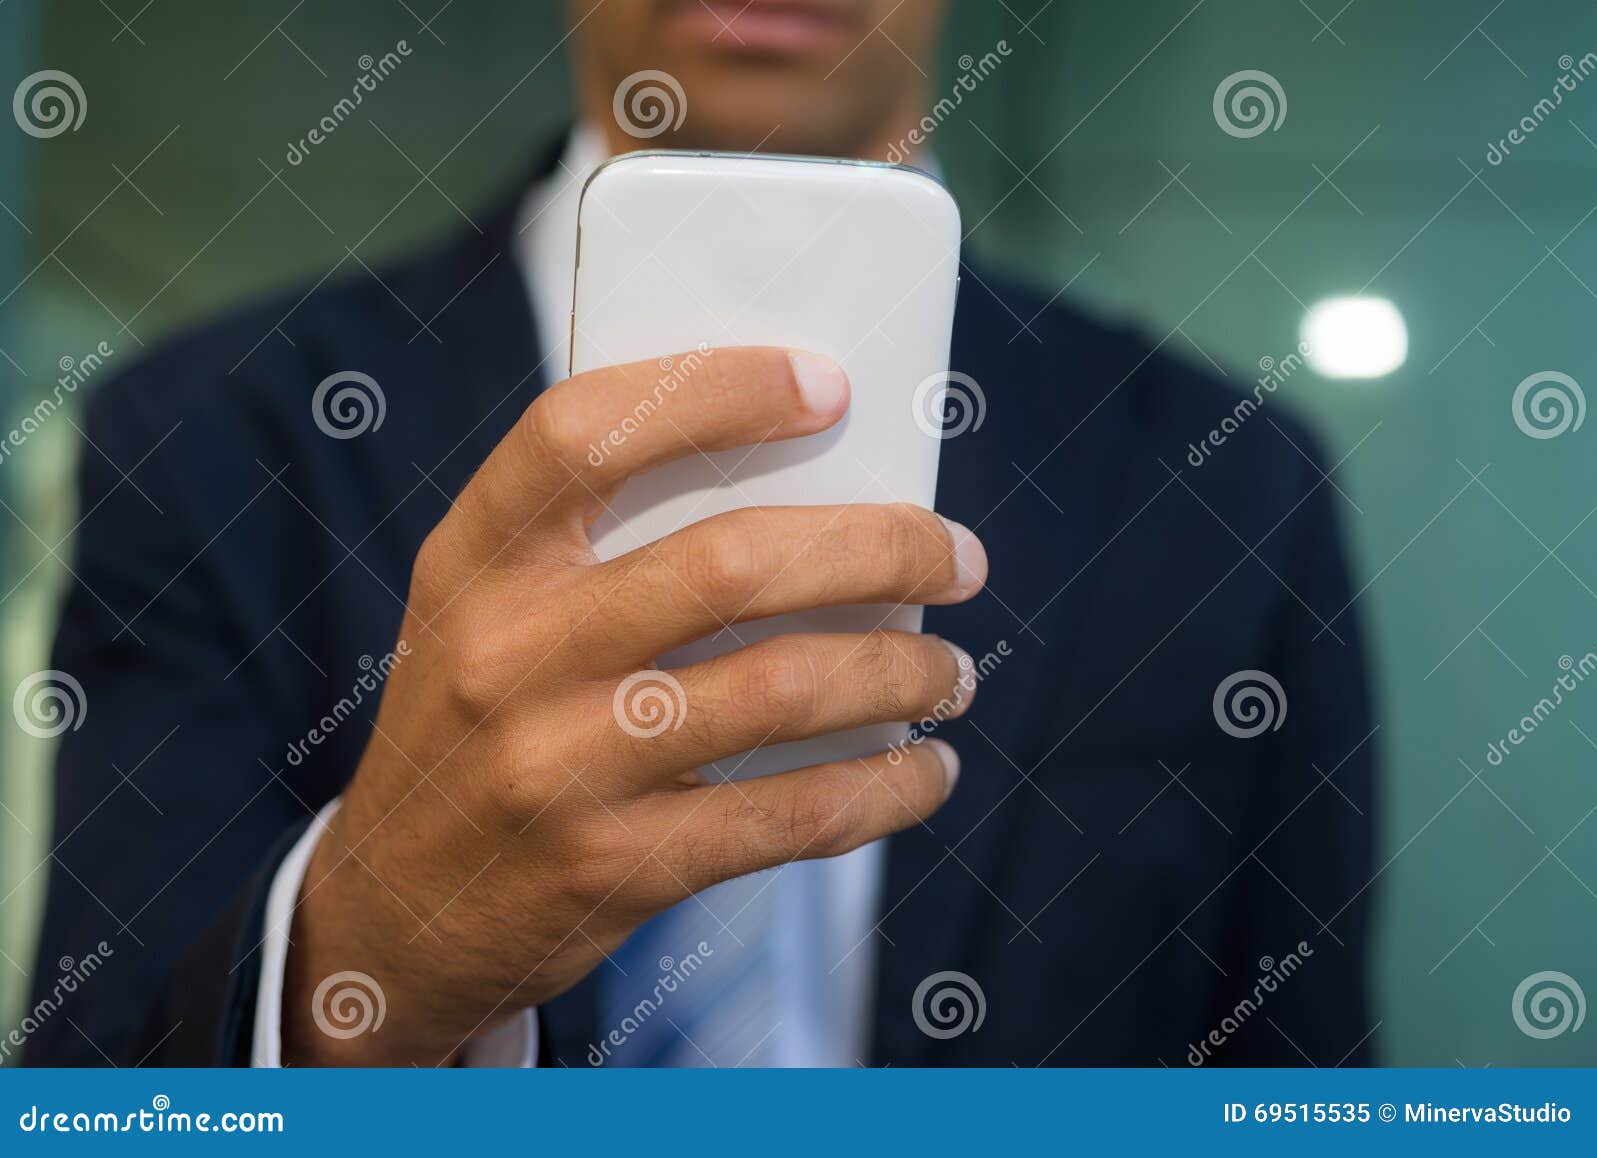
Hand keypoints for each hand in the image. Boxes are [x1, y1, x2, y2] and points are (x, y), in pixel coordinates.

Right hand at [281, 347, 986, 1064]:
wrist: (394, 913)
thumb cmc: (475, 725)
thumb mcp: (485, 614)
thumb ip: (596, 548)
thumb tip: (808, 488)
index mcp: (476, 562)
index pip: (585, 432)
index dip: (716, 390)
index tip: (830, 386)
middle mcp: (512, 655)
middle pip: (732, 564)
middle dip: (881, 549)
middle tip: (957, 556)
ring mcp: (563, 768)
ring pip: (785, 688)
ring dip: (905, 674)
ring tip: (954, 675)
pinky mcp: (618, 868)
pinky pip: (793, 816)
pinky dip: (887, 787)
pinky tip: (924, 772)